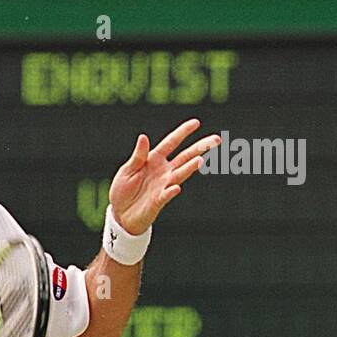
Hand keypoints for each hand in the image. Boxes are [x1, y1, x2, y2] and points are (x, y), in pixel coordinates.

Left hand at [108, 119, 219, 234]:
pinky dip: (170, 191)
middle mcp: (163, 171)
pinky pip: (166, 195)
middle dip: (200, 148)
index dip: (183, 132)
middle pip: (185, 156)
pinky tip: (176, 187)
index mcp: (154, 160)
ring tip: (200, 160)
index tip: (196, 122)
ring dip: (190, 168)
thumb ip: (138, 155)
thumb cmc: (123, 190)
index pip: (171, 143)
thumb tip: (143, 137)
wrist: (120, 214)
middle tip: (217, 139)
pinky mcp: (158, 201)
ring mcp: (163, 185)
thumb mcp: (127, 170)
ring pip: (180, 174)